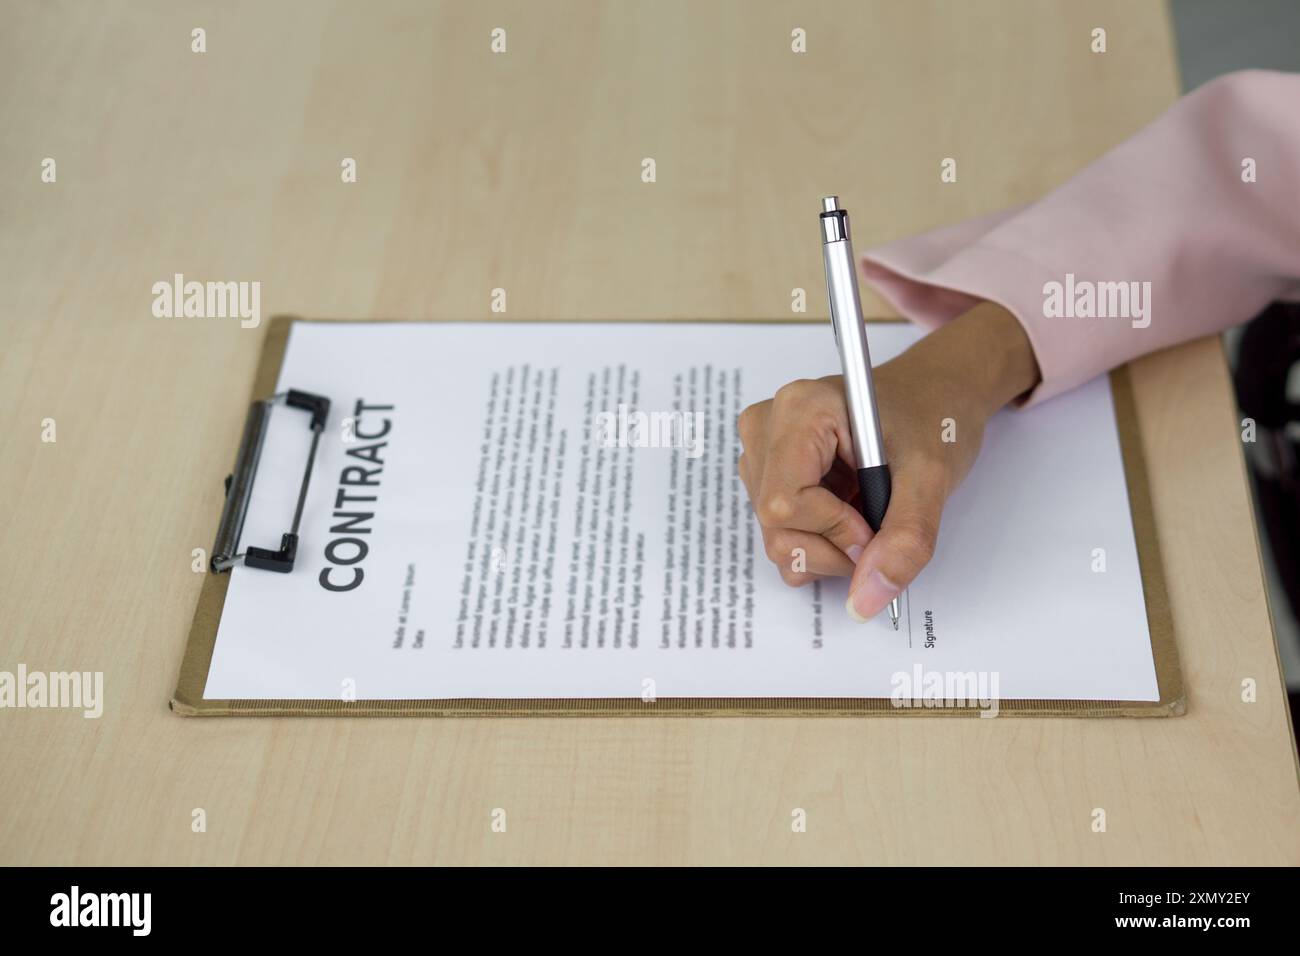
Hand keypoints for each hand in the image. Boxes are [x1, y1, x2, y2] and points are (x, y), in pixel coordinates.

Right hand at [736, 302, 1039, 620]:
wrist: (935, 396)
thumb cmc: (932, 418)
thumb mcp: (932, 477)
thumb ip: (903, 540)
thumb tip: (866, 600)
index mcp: (800, 410)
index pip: (785, 502)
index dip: (834, 532)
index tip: (876, 531)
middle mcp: (767, 426)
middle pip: (776, 525)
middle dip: (832, 546)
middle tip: (879, 527)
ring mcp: (761, 451)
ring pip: (776, 537)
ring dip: (828, 548)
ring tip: (866, 514)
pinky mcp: (766, 474)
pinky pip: (779, 534)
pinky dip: (818, 543)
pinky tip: (846, 514)